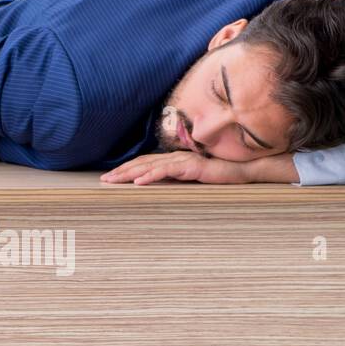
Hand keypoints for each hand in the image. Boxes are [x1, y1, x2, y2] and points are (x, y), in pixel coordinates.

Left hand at [100, 151, 250, 184]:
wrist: (240, 171)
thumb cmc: (217, 176)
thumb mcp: (191, 180)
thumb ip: (176, 180)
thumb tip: (160, 188)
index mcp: (173, 160)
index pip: (144, 164)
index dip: (126, 169)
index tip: (110, 178)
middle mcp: (174, 157)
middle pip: (142, 163)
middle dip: (122, 171)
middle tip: (104, 180)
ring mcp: (182, 161)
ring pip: (150, 166)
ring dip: (130, 173)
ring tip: (114, 180)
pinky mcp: (191, 167)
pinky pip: (167, 171)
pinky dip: (151, 176)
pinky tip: (139, 182)